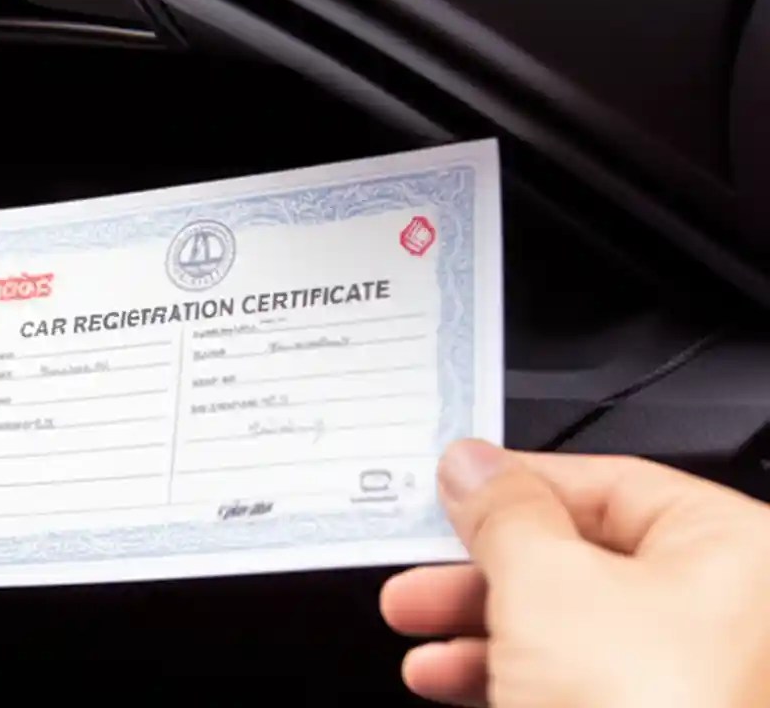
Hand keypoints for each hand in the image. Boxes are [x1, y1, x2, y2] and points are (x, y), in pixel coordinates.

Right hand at [381, 440, 769, 707]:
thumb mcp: (544, 586)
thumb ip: (502, 514)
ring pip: (570, 627)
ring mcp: (696, 681)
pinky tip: (446, 679)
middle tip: (418, 566)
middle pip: (582, 561)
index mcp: (736, 554)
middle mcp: (730, 616)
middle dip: (481, 568)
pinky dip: (507, 673)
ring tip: (414, 630)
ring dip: (478, 626)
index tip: (453, 486)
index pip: (612, 486)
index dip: (518, 483)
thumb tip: (474, 467)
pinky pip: (575, 682)